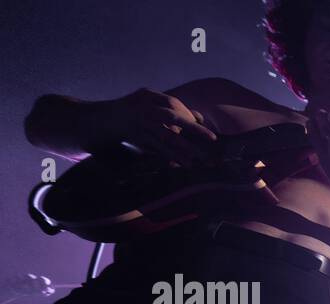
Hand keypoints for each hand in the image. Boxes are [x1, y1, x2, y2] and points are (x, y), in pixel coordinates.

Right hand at [101, 88, 216, 165]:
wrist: (99, 120)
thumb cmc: (130, 111)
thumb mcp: (147, 103)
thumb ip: (170, 108)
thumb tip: (199, 117)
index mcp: (146, 95)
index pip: (172, 103)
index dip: (187, 114)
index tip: (199, 124)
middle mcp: (142, 107)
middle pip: (172, 115)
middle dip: (193, 128)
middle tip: (213, 139)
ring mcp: (138, 123)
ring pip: (165, 135)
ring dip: (184, 147)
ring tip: (199, 158)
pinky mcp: (135, 138)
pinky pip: (156, 148)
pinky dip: (170, 156)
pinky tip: (182, 164)